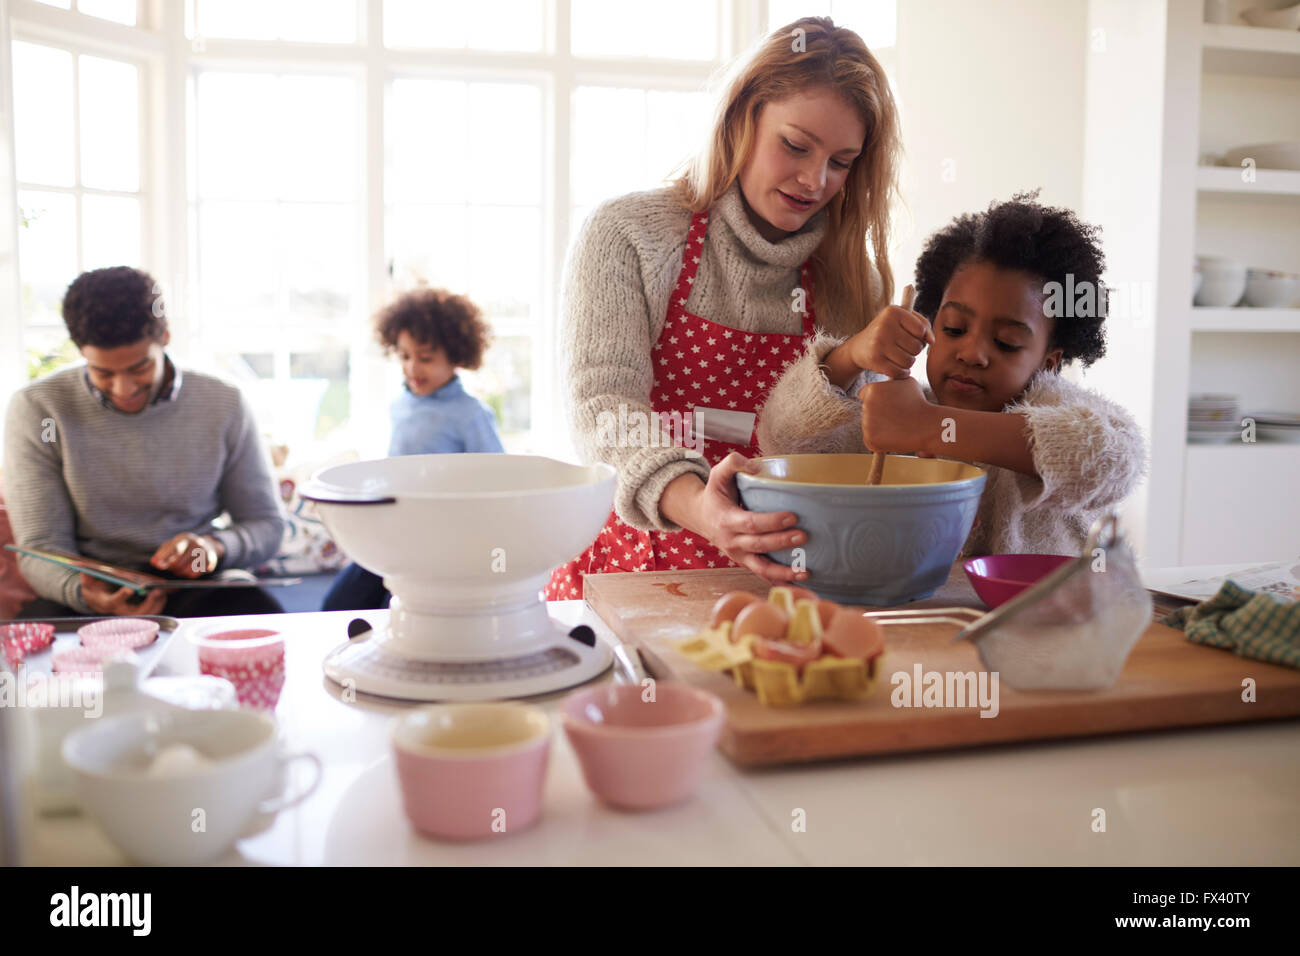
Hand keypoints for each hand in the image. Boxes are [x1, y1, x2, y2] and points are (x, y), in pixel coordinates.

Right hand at [79, 573, 166, 616]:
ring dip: (156, 604)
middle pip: (135, 612)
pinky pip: (151, 611)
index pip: (113, 602)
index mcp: (106, 602)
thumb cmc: (94, 587)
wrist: (96, 598)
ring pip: (146, 614)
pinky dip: (158, 604)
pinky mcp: (137, 611)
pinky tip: (164, 595)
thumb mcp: (88, 580)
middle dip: (147, 603)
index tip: (130, 588)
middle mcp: (119, 611)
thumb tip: (84, 570)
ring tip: (163, 592)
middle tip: (157, 591)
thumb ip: (87, 575)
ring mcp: (129, 612)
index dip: (122, 596)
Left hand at [150, 532, 223, 578]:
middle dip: (172, 568)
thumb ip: (162, 553)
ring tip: (179, 570)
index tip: (156, 565)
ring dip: (180, 573)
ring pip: (186, 570)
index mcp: (185, 538)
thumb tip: (153, 562)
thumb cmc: (184, 547)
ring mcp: (205, 552)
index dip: (164, 558)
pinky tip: (188, 571)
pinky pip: (195, 574)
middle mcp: (197, 543)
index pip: (174, 549)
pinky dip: (189, 575)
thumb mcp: (173, 545)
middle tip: (171, 568)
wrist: (207, 545)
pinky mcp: (210, 561)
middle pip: (179, 562)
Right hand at [665, 453, 809, 585]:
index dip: (771, 522)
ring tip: (805, 571)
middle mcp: (731, 541)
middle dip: (781, 542)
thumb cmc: (715, 493)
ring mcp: (738, 555)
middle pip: (759, 545)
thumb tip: (757, 467)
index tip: (792, 516)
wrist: (700, 517)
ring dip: (783, 572)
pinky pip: (762, 574)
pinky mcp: (745, 562)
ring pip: (761, 568)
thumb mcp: (718, 474)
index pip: (750, 523)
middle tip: (804, 536)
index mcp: (726, 520)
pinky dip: (780, 581)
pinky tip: (799, 582)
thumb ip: (734, 463)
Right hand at [843, 284, 933, 378]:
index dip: (920, 337)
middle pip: (916, 347)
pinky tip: (897, 368)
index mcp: (893, 311)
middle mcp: (884, 325)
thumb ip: (922, 325)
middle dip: (913, 351)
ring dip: (908, 363)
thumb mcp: (902, 320)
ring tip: (899, 357)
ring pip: (909, 361)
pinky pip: (899, 372)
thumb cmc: (887, 332)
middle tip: (903, 349)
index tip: (910, 336)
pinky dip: (901, 373)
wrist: (859, 347)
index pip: (921, 330)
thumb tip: (932, 341)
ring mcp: (878, 343)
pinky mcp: (874, 359)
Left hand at [858, 377, 940, 453]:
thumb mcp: (906, 382)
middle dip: (878, 414)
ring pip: (869, 426)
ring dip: (880, 427)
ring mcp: (866, 424)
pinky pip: (871, 440)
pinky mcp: (870, 439)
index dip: (877, 400)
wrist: (926, 426)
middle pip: (866, 411)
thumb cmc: (918, 402)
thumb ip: (891, 379)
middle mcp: (866, 405)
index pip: (864, 395)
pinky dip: (881, 440)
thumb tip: (886, 376)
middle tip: (896, 417)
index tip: (889, 405)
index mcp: (872, 389)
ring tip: (897, 426)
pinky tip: (895, 436)